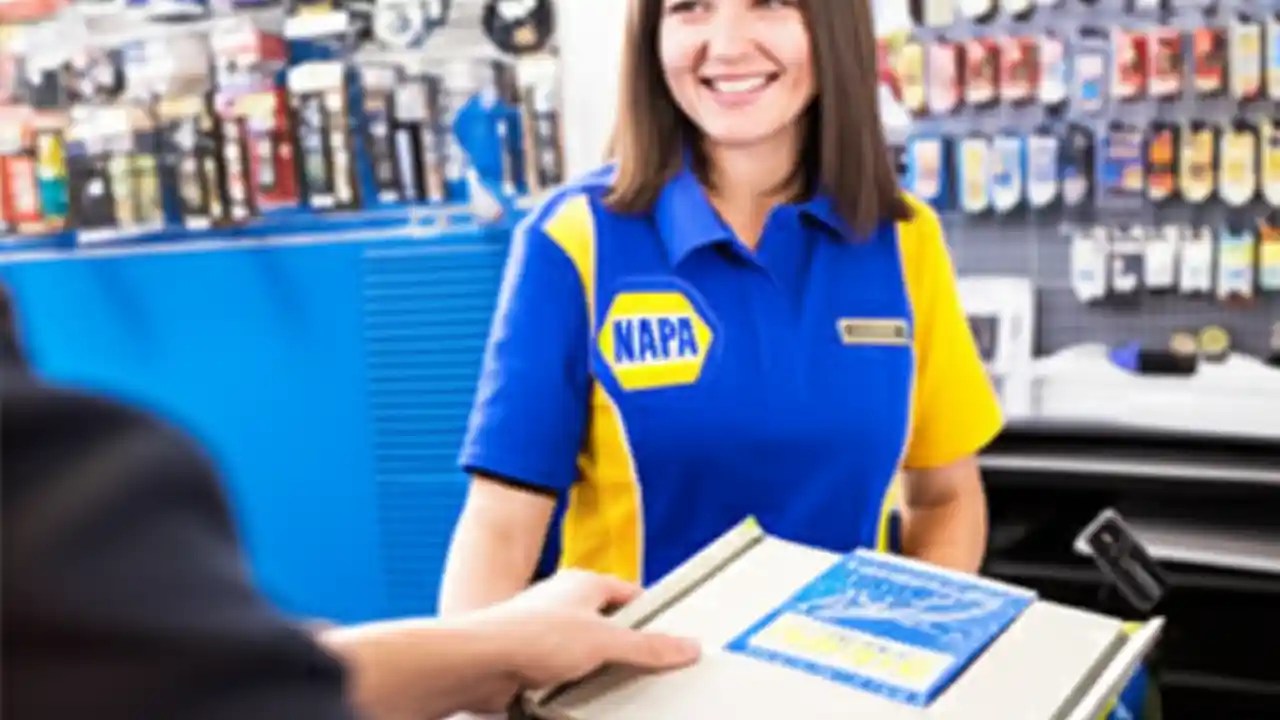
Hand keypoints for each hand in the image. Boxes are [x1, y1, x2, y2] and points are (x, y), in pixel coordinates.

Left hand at [474, 570, 700, 704]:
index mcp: (585, 584)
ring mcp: (547, 630)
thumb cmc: (532, 635)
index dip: (653, 616)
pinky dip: (574, 684)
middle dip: (626, 648)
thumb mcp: (606, 641)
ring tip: (608, 684)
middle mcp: (565, 602)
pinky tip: (579, 694)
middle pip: (611, 625)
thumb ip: (648, 647)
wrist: (481, 662)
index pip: (631, 594)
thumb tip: (684, 646)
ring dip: (597, 669)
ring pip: (587, 651)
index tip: (671, 637)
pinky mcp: (532, 658)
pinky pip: (565, 671)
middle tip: (646, 667)